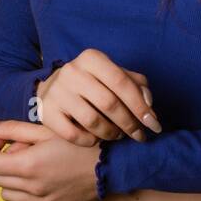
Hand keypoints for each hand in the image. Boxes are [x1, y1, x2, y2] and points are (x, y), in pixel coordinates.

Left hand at [0, 120, 100, 200]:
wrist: (111, 164)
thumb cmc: (80, 141)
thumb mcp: (46, 129)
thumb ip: (13, 128)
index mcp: (28, 165)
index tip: (2, 140)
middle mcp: (32, 188)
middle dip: (1, 161)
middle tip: (22, 148)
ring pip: (6, 195)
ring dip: (12, 179)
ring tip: (32, 164)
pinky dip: (25, 193)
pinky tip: (40, 178)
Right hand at [35, 48, 160, 146]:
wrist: (52, 88)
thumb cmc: (92, 83)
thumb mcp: (113, 75)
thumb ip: (137, 86)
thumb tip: (149, 106)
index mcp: (92, 58)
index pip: (122, 82)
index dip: (140, 106)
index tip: (154, 125)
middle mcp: (72, 71)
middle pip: (109, 103)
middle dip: (129, 124)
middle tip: (139, 135)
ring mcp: (57, 92)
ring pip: (93, 121)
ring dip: (111, 134)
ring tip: (118, 135)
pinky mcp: (46, 112)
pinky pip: (74, 135)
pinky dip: (90, 141)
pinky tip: (96, 139)